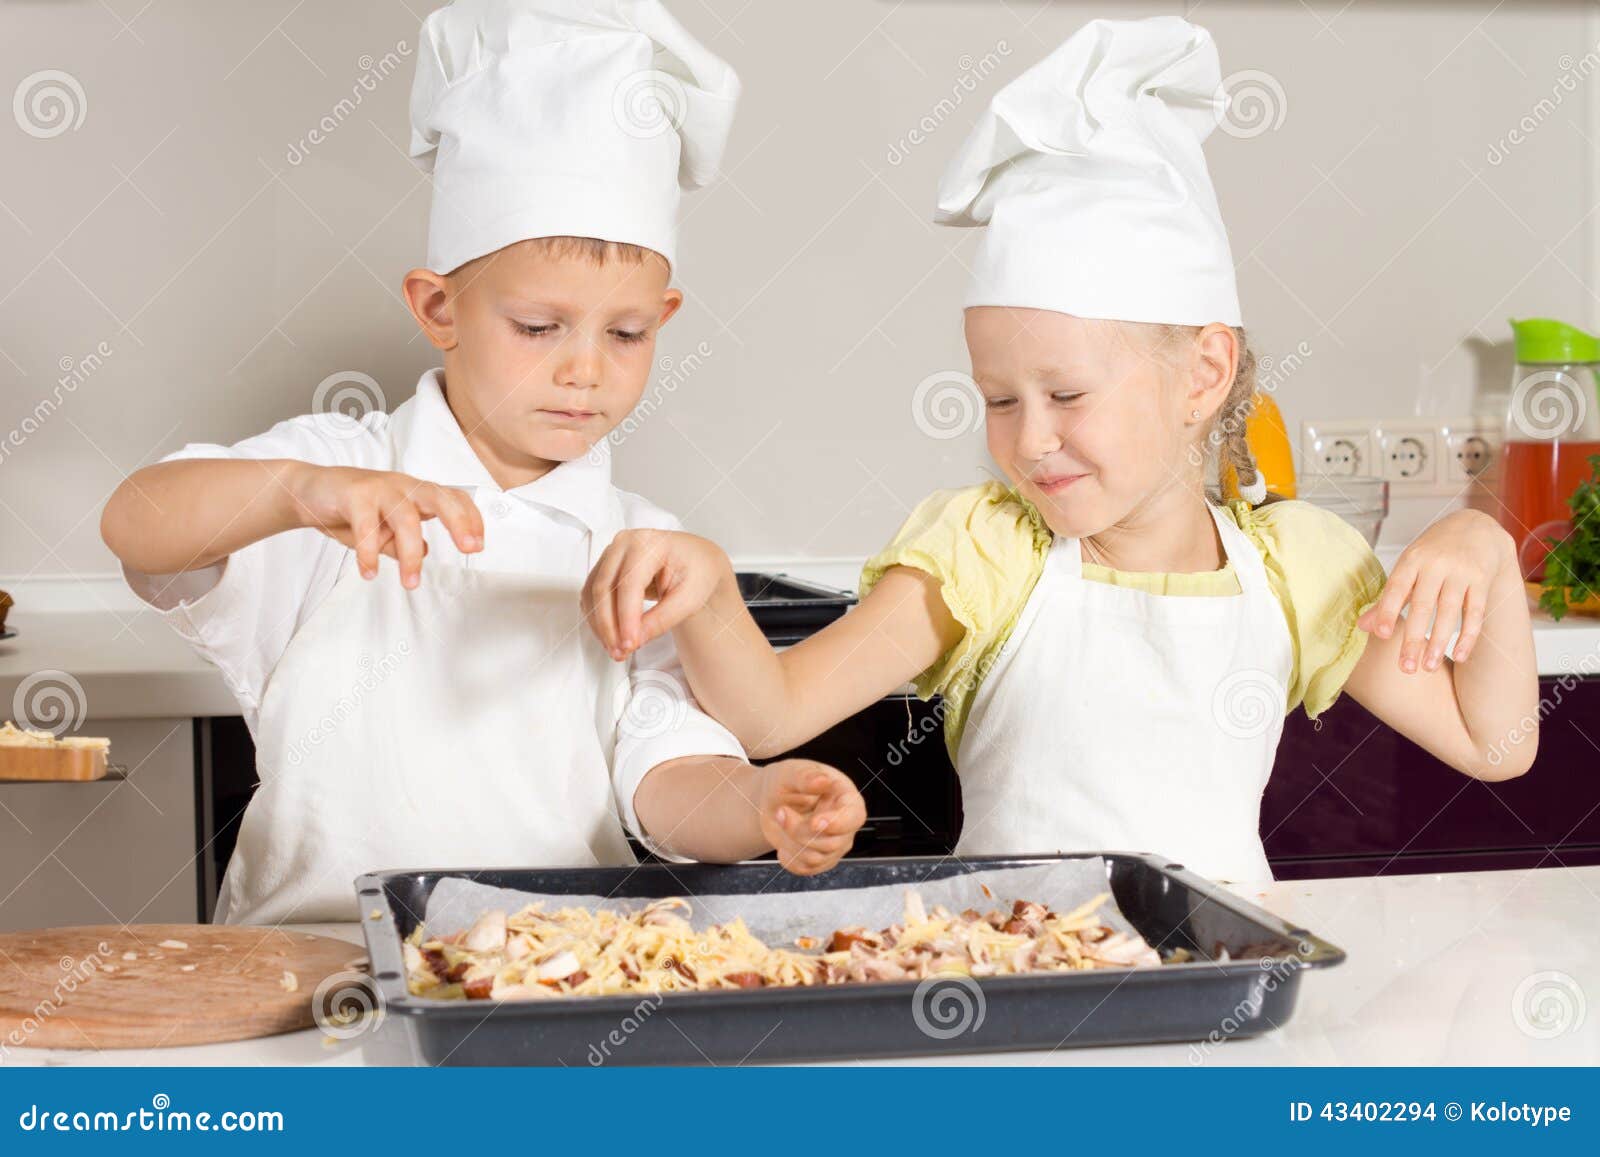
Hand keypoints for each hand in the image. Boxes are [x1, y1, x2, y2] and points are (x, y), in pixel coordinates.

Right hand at [288, 464, 483, 588]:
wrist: (308, 490)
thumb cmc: (351, 509)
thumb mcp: (382, 529)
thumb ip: (402, 542)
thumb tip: (427, 553)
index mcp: (415, 493)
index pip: (453, 498)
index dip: (470, 518)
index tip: (479, 544)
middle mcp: (402, 486)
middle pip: (440, 497)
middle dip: (459, 522)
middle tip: (470, 548)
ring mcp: (379, 488)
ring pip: (405, 518)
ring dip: (410, 554)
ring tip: (410, 583)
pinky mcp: (353, 494)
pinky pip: (366, 526)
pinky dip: (369, 552)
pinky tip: (369, 571)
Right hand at [582, 528, 732, 659]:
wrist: (696, 559)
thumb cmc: (697, 571)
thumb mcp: (690, 598)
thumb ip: (663, 618)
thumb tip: (636, 639)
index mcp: (649, 543)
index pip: (630, 583)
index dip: (626, 617)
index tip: (630, 644)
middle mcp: (625, 543)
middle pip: (605, 588)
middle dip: (609, 625)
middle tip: (620, 652)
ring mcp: (611, 553)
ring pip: (593, 593)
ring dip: (601, 625)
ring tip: (618, 650)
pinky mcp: (604, 567)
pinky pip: (592, 595)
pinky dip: (598, 618)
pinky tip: (611, 637)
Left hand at [757, 760, 866, 875]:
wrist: (773, 801)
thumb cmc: (786, 782)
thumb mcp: (791, 773)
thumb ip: (806, 777)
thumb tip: (822, 781)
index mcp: (846, 797)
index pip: (854, 816)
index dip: (837, 823)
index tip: (814, 823)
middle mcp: (846, 823)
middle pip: (831, 842)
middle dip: (799, 831)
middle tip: (780, 812)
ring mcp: (836, 844)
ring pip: (816, 858)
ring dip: (790, 843)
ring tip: (780, 821)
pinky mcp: (822, 859)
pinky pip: (806, 869)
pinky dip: (789, 858)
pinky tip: (783, 843)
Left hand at [1356, 509, 1514, 671]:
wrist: (1476, 527)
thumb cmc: (1433, 553)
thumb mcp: (1408, 567)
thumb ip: (1388, 598)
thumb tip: (1363, 626)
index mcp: (1412, 560)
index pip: (1397, 587)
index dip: (1388, 611)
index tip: (1381, 635)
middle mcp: (1437, 564)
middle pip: (1424, 605)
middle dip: (1414, 638)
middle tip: (1406, 668)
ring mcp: (1462, 572)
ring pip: (1450, 611)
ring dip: (1440, 642)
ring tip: (1428, 667)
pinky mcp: (1483, 580)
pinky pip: (1476, 612)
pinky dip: (1468, 635)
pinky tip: (1459, 655)